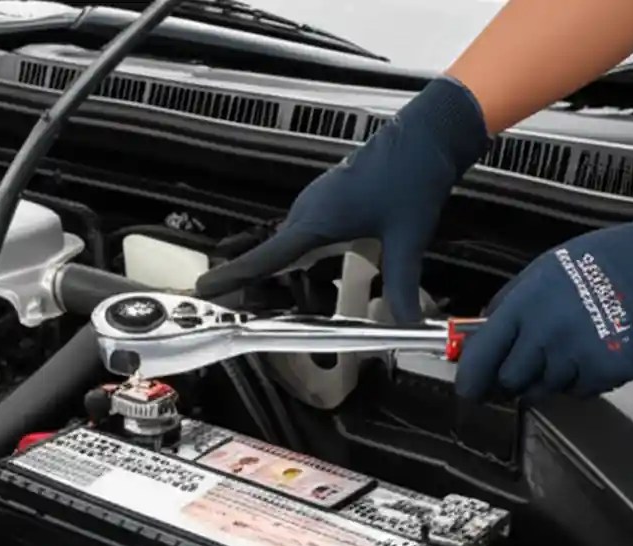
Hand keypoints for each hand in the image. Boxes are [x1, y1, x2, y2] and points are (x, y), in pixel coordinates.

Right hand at [196, 77, 488, 322]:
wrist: (427, 136)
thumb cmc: (413, 176)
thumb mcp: (408, 238)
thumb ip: (402, 284)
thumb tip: (405, 322)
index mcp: (316, 219)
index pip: (266, 257)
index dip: (234, 276)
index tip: (205, 287)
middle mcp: (308, 211)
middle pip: (273, 259)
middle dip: (264, 290)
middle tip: (260, 315)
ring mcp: (316, 205)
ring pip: (291, 251)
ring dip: (294, 279)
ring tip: (307, 307)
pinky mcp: (329, 203)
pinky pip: (306, 240)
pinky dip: (308, 264)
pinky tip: (325, 281)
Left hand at [456, 196, 632, 399]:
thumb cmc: (599, 263)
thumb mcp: (541, 271)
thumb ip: (510, 304)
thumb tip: (481, 333)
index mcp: (525, 306)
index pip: (483, 355)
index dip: (471, 378)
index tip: (468, 391)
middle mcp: (547, 335)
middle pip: (510, 382)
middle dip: (513, 379)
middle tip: (527, 364)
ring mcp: (577, 358)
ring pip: (545, 390)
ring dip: (550, 378)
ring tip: (571, 346)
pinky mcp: (606, 375)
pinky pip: (579, 392)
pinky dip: (582, 380)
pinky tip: (595, 351)